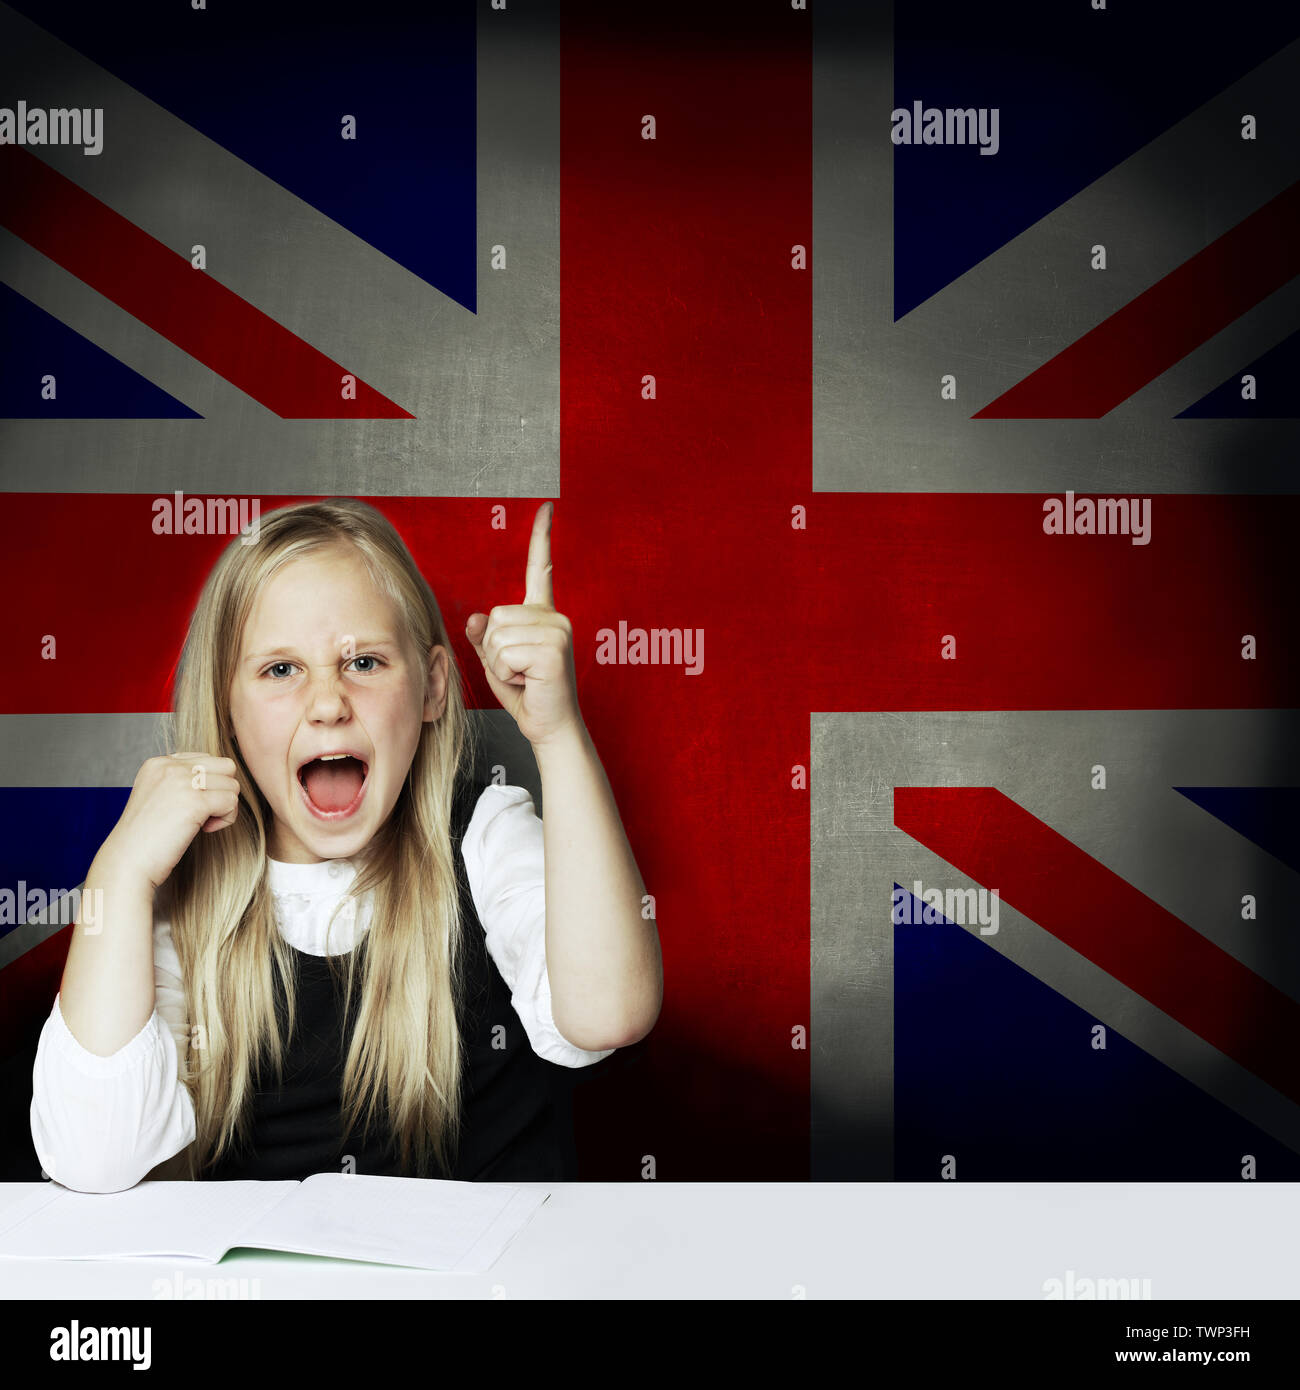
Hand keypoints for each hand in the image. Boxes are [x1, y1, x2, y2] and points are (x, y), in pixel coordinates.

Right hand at [98, 753, 241, 891]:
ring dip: (225, 807)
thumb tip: (220, 778)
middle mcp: (170, 766)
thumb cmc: (145, 837)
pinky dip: (225, 819)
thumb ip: (181, 780)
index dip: (208, 784)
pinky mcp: (195, 802)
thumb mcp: (158, 795)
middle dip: (223, 791)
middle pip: (225, 767)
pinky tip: (205, 830)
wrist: (128, 861)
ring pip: (232, 785)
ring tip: (203, 823)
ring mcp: (182, 782)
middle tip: (204, 813)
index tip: (190, 806)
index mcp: (159, 763)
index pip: (206, 759)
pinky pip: (231, 802)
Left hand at [464, 501, 583, 748]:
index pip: (540, 569)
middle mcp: (554, 617)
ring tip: (523, 676)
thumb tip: (475, 619)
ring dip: (499, 663)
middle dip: (492, 649)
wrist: (551, 727)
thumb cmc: (528, 695)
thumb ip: (487, 638)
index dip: (542, 537)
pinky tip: (528, 681)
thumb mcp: (498, 662)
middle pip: (495, 617)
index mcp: (544, 615)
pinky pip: (505, 653)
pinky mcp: (554, 649)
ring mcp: (557, 631)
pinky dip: (506, 673)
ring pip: (496, 635)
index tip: (547, 508)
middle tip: (517, 670)